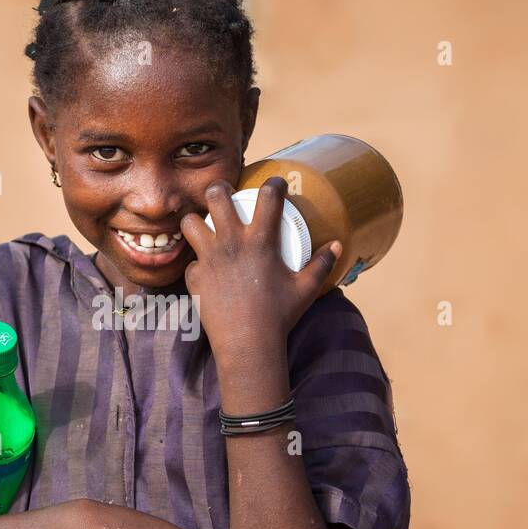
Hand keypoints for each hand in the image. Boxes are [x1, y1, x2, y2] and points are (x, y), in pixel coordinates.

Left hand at [179, 177, 341, 363]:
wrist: (247, 344)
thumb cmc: (279, 316)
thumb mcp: (306, 289)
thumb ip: (321, 264)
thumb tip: (337, 245)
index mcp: (261, 241)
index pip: (268, 197)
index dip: (274, 184)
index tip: (276, 184)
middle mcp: (231, 243)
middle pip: (216, 196)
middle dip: (219, 189)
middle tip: (224, 195)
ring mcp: (209, 259)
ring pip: (190, 223)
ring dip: (195, 222)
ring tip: (203, 226)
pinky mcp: (195, 278)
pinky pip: (191, 263)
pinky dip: (197, 265)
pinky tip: (206, 271)